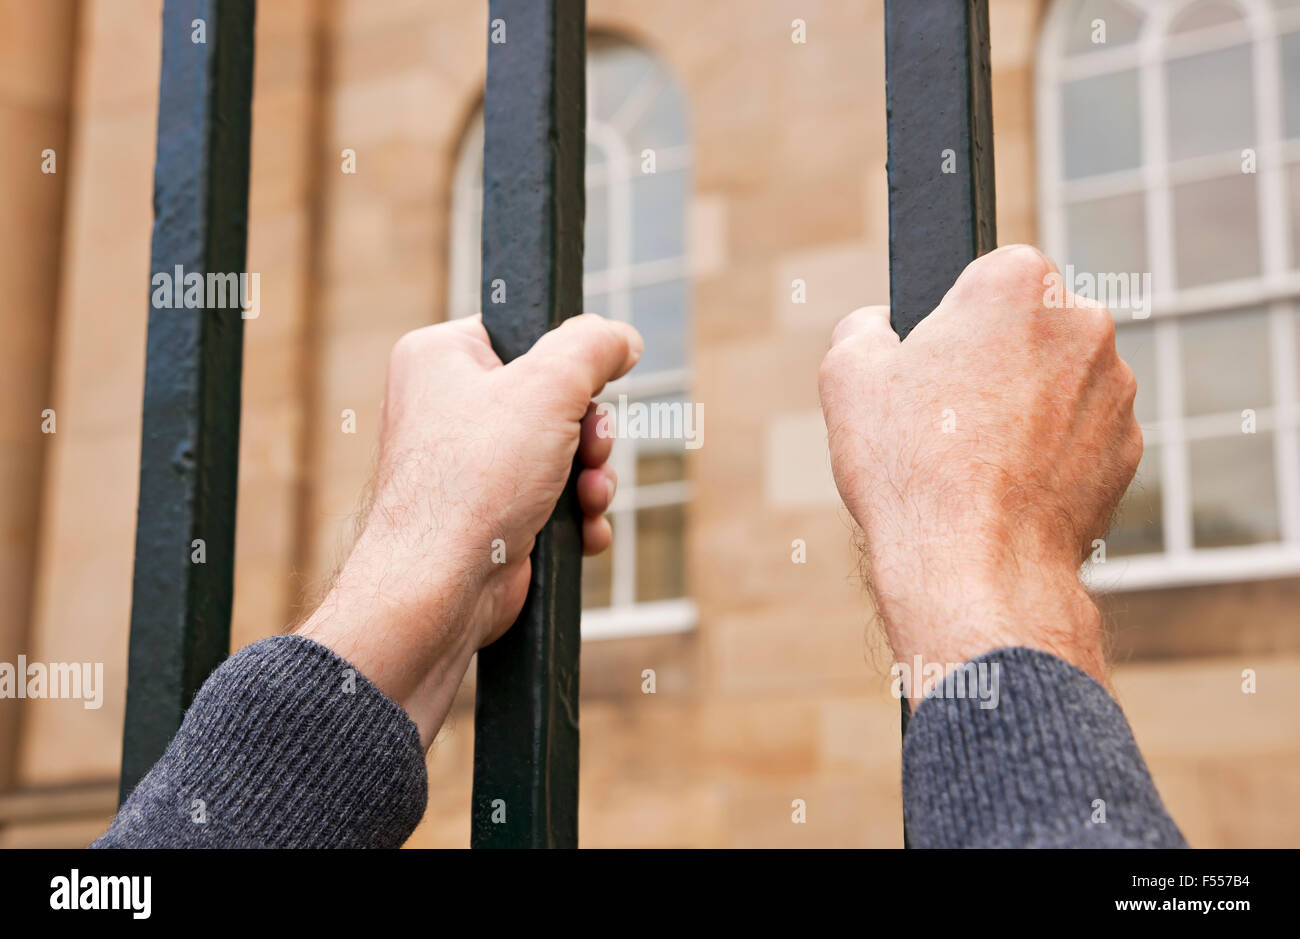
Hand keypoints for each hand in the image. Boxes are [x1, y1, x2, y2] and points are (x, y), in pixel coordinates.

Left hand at [297, 313, 641, 745]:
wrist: (442, 587)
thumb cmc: (474, 483)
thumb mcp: (548, 387)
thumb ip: (592, 346)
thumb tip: (621, 338)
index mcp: (442, 357)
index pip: (525, 335)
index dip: (567, 363)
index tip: (586, 388)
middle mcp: (449, 407)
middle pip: (555, 399)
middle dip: (591, 434)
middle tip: (591, 451)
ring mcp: (470, 466)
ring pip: (563, 453)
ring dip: (594, 479)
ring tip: (590, 499)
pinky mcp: (491, 514)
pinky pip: (554, 500)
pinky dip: (578, 517)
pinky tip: (584, 532)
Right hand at [818, 245, 1139, 695]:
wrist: (974, 568)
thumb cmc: (910, 466)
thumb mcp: (847, 375)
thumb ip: (863, 326)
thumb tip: (880, 325)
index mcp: (1019, 283)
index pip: (986, 274)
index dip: (949, 320)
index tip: (929, 365)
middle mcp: (1085, 321)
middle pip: (1027, 327)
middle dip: (991, 360)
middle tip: (942, 416)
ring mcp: (1116, 388)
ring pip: (1057, 381)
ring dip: (1022, 407)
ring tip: (969, 462)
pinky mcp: (1128, 449)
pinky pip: (1079, 435)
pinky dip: (1048, 454)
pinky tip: (1004, 489)